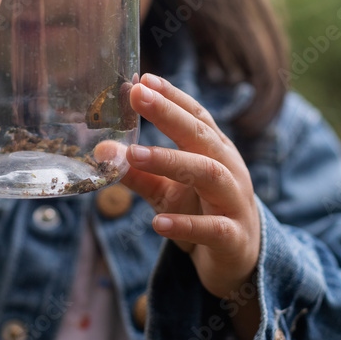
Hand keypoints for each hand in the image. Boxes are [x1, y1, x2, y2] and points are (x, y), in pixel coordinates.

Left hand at [120, 73, 260, 299]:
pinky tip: (157, 223)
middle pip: (201, 135)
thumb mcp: (165, 189)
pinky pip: (212, 228)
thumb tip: (101, 150)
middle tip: (138, 95)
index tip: (143, 79)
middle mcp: (229, 169)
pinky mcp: (233, 237)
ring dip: (171, 162)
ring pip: (208, 174)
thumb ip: (137, 171)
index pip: (196, 116)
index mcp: (215, 150)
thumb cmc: (201, 212)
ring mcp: (234, 201)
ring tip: (135, 155)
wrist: (239, 260)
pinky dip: (185, 225)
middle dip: (169, 114)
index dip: (172, 97)